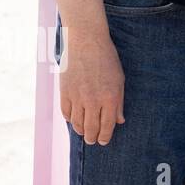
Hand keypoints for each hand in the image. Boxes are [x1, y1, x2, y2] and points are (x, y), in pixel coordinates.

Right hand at [60, 27, 126, 144]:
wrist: (87, 43)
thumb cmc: (107, 60)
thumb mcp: (119, 80)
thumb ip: (119, 102)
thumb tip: (119, 121)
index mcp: (110, 98)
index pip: (108, 125)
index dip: (106, 136)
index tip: (104, 141)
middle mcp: (93, 101)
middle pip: (91, 129)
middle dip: (93, 138)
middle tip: (93, 141)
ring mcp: (77, 98)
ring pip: (77, 124)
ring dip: (81, 131)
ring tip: (84, 133)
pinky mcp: (64, 93)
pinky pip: (66, 113)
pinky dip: (70, 119)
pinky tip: (74, 120)